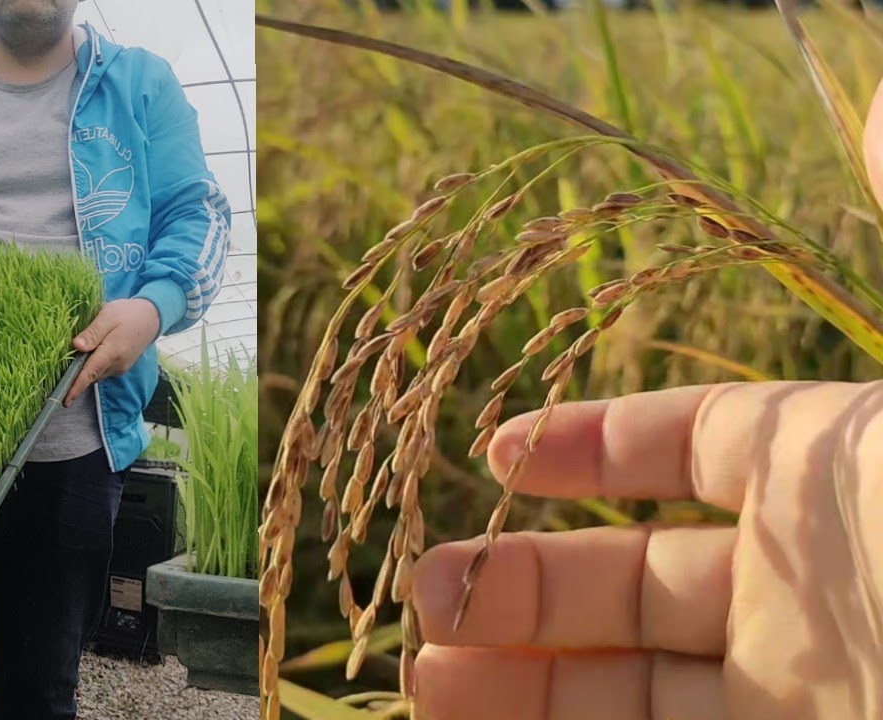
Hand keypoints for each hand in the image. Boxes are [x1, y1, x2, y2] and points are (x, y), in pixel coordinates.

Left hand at [64, 298, 160, 406]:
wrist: (151, 317)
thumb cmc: (128, 314)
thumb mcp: (107, 316)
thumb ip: (92, 333)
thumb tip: (76, 346)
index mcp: (112, 353)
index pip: (89, 374)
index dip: (76, 388)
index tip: (64, 400)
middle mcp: (117, 365)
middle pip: (90, 375)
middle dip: (75, 375)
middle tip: (57, 367)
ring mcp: (120, 368)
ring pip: (96, 373)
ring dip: (84, 368)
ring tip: (72, 356)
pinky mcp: (121, 366)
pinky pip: (102, 369)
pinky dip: (92, 365)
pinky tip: (88, 353)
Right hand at [412, 382, 882, 719]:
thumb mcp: (854, 437)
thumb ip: (767, 380)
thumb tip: (737, 230)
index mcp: (819, 492)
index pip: (691, 454)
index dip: (591, 446)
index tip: (498, 454)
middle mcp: (797, 598)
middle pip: (633, 589)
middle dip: (521, 588)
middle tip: (429, 598)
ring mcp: (786, 699)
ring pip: (625, 690)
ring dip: (518, 680)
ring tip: (427, 677)